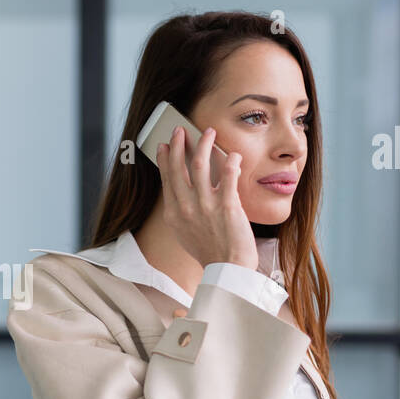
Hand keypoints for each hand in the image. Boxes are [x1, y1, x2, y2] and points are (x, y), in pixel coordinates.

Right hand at [156, 124, 257, 269]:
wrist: (228, 268)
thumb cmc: (209, 252)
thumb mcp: (185, 232)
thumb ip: (181, 211)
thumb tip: (183, 191)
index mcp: (173, 214)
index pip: (166, 179)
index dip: (165, 159)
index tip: (166, 145)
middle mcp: (186, 207)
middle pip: (179, 167)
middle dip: (179, 144)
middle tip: (181, 130)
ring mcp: (206, 206)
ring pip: (200, 164)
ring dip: (204, 143)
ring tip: (209, 132)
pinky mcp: (227, 206)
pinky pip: (228, 175)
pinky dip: (231, 160)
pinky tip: (234, 154)